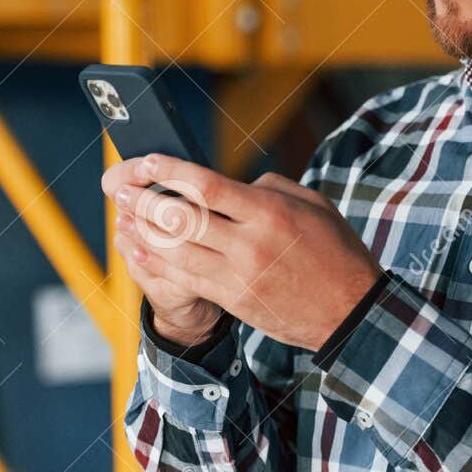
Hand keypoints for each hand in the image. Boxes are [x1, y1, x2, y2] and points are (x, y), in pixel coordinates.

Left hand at [102, 155, 380, 351]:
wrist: (350, 311)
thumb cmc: (334, 251)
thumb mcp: (311, 204)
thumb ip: (269, 188)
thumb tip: (232, 183)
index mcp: (269, 211)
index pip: (207, 185)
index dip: (170, 171)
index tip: (147, 161)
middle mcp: (249, 242)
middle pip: (182, 218)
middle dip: (146, 201)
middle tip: (121, 189)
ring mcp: (239, 275)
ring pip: (177, 251)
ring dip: (144, 232)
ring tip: (124, 216)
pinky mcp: (234, 299)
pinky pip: (186, 279)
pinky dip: (157, 264)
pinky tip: (141, 251)